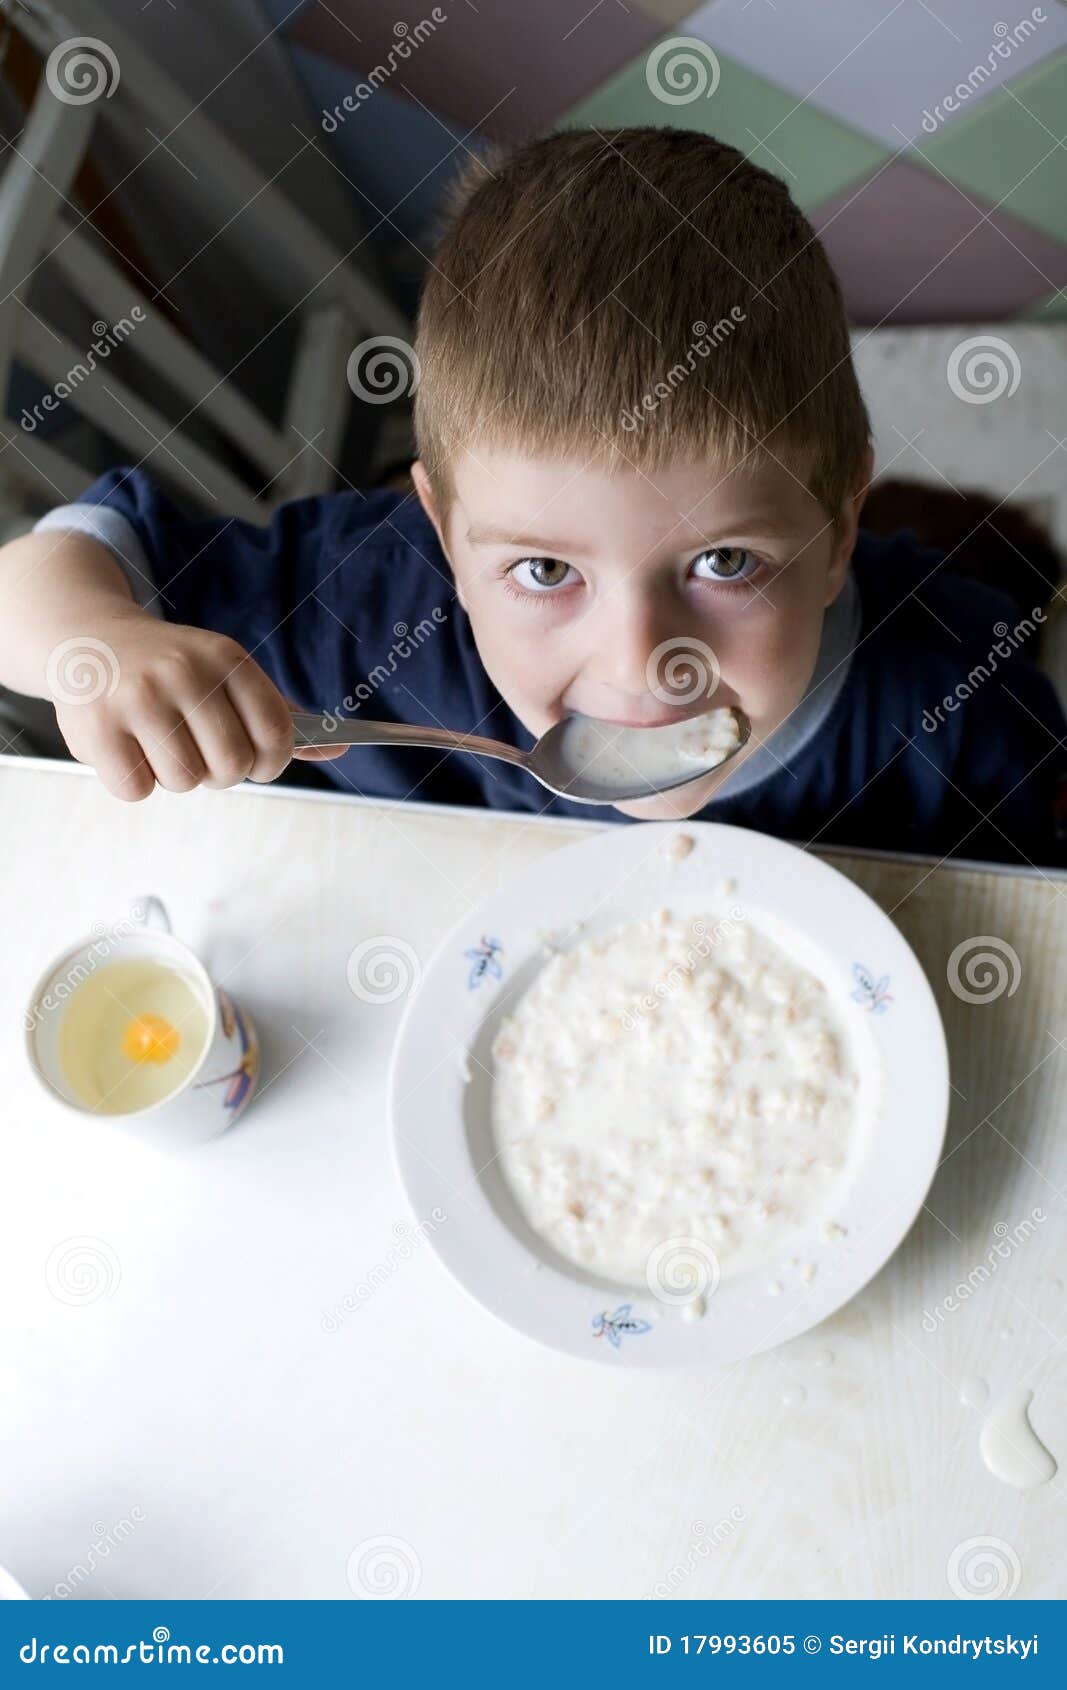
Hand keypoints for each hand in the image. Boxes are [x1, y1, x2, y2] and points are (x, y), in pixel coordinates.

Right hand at [49, 609, 345, 800]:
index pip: (276, 733)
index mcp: (225, 657)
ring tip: (159, 744)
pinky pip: (137, 789)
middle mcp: (184, 671)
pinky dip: (135, 782)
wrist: (87, 639)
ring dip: (176, 777)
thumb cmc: (173, 672)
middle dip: (221, 773)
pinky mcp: (95, 726)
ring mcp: (137, 696)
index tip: (257, 763)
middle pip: (232, 765)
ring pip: (185, 781)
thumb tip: (341, 748)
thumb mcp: (226, 676)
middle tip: (201, 753)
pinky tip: (127, 748)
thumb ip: (279, 716)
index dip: (272, 763)